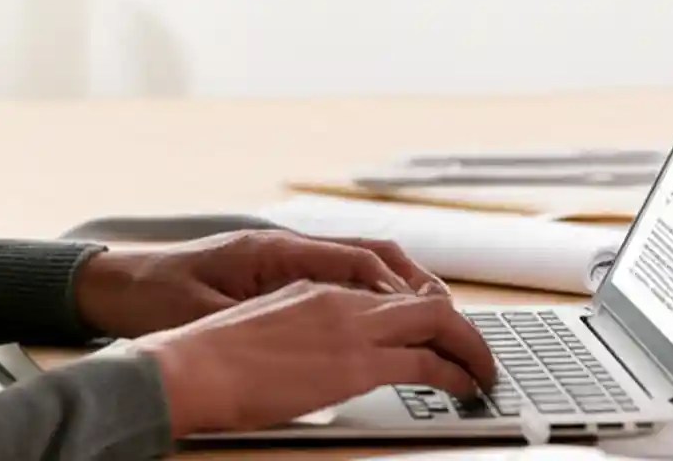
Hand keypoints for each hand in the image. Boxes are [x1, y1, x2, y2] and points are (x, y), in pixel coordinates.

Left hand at [75, 229, 448, 337]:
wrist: (115, 286)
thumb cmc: (157, 297)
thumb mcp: (215, 314)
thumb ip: (275, 320)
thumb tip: (331, 334)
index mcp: (277, 251)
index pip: (364, 262)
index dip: (410, 292)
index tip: (443, 320)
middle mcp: (286, 248)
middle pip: (373, 257)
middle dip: (420, 287)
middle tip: (455, 323)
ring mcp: (281, 259)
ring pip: (358, 265)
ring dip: (399, 290)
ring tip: (431, 323)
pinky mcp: (273, 275)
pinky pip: (336, 278)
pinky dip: (369, 296)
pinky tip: (379, 324)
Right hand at [131, 281, 496, 435]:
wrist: (191, 366)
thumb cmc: (210, 356)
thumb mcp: (262, 325)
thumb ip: (297, 329)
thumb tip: (313, 353)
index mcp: (315, 287)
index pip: (386, 291)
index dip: (420, 309)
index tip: (435, 328)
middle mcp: (340, 299)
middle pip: (422, 300)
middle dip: (458, 324)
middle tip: (475, 348)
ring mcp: (350, 328)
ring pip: (434, 324)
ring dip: (467, 347)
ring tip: (482, 370)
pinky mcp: (354, 365)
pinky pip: (424, 362)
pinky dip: (454, 372)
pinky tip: (463, 386)